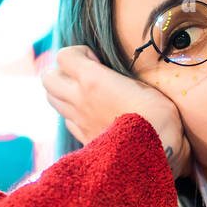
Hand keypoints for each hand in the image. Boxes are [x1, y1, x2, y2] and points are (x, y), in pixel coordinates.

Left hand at [42, 45, 192, 177]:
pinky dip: (74, 116)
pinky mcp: (84, 140)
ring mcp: (79, 122)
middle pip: (48, 79)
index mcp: (92, 80)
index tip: (97, 61)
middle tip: (84, 77)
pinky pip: (68, 122)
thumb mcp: (141, 85)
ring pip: (53, 100)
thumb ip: (116, 78)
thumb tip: (106, 76)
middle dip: (62, 74)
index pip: (64, 56)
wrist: (158, 151)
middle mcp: (79, 100)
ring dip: (64, 94)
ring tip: (87, 96)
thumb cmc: (157, 115)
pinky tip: (94, 116)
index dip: (79, 54)